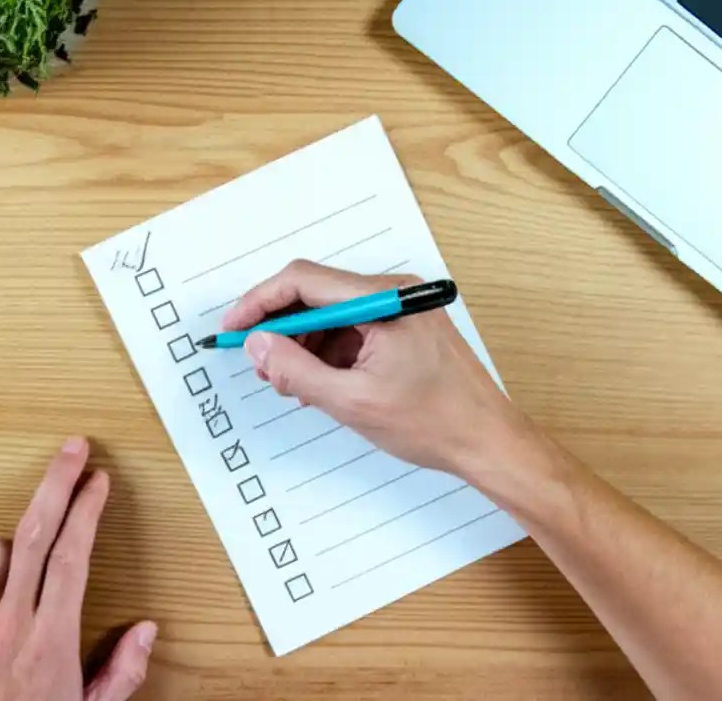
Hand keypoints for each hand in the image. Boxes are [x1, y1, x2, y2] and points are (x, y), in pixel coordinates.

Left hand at [0, 437, 156, 700]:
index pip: (71, 557)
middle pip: (35, 533)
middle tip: (72, 447)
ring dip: (27, 528)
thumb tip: (147, 631)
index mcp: (50, 641)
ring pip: (1, 551)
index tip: (99, 480)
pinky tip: (16, 568)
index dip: (87, 511)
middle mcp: (10, 623)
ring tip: (51, 513)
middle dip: (55, 483)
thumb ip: (121, 673)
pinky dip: (1, 564)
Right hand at [223, 260, 533, 478]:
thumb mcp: (352, 401)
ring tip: (290, 384)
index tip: (233, 329)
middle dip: (281, 329)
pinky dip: (328, 353)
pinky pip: (352, 329)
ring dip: (304, 345)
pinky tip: (318, 384)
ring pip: (331, 314)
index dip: (260, 303)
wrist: (488, 441)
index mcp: (385, 299)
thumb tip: (257, 345)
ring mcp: (401, 309)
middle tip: (259, 365)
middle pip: (315, 294)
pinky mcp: (404, 328)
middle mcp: (394, 293)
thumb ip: (296, 370)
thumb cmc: (436, 422)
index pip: (304, 281)